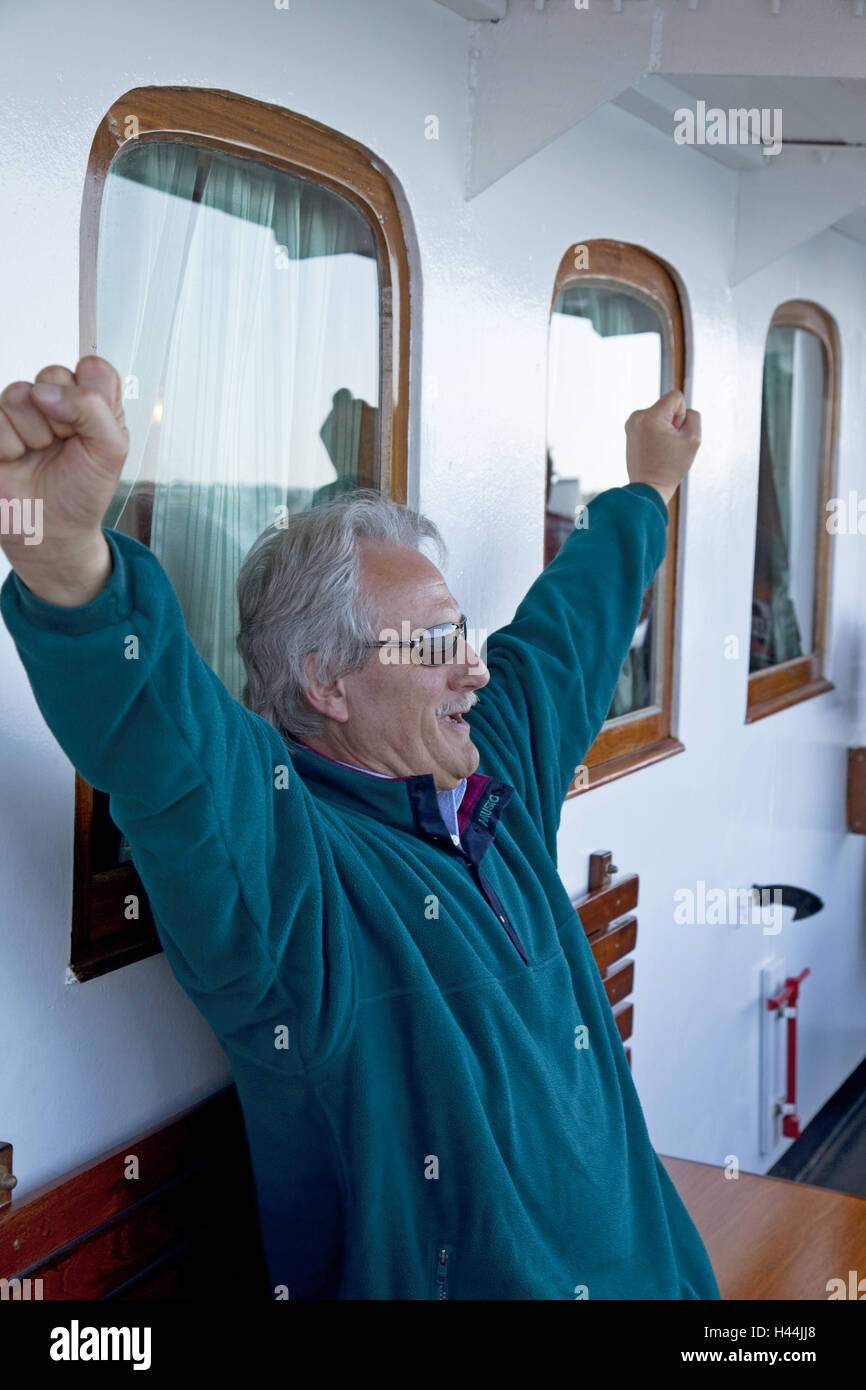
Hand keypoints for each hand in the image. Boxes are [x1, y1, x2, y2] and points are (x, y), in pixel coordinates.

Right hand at [0, 356, 128, 564]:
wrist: (49, 531)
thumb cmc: (81, 493)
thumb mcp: (110, 452)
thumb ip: (94, 410)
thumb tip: (47, 392)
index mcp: (92, 403)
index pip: (93, 369)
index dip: (91, 396)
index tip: (91, 429)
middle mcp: (57, 402)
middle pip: (53, 375)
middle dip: (62, 419)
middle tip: (63, 446)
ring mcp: (22, 412)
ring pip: (20, 394)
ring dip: (34, 434)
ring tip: (38, 455)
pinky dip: (9, 447)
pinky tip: (16, 460)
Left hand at [625, 390, 700, 507]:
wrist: (649, 488)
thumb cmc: (670, 467)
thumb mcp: (694, 439)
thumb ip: (693, 416)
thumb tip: (682, 411)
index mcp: (650, 416)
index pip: (676, 396)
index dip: (682, 414)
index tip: (675, 432)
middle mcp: (637, 416)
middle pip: (667, 405)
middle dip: (672, 422)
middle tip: (668, 444)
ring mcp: (631, 424)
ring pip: (659, 415)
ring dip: (664, 428)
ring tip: (661, 448)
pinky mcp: (630, 431)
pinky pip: (651, 423)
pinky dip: (656, 433)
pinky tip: (654, 449)